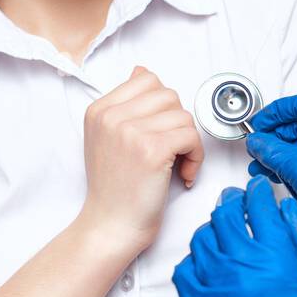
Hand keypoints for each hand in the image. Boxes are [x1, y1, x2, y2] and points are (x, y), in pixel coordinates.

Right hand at [78, 66, 203, 254]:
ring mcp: (130, 131)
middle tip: (172, 150)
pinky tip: (183, 174)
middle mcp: (111, 117)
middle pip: (169, 96)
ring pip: (184, 116)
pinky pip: (191, 136)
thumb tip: (142, 71)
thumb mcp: (108, 138)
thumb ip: (125, 105)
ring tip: (177, 165)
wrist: (111, 225)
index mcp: (100, 110)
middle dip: (178, 123)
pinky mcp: (151, 150)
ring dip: (189, 143)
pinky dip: (196, 157)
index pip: (147, 80)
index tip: (161, 132)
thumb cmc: (115, 188)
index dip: (163, 108)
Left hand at [172, 175, 296, 296]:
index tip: (260, 192)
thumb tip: (288, 210)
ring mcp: (213, 286)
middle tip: (237, 202)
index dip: (260, 193)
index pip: (259, 205)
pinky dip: (196, 260)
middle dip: (233, 202)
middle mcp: (239, 264)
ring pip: (202, 239)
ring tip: (224, 232)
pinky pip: (186, 271)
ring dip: (214, 229)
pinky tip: (208, 263)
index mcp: (274, 254)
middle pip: (224, 215)